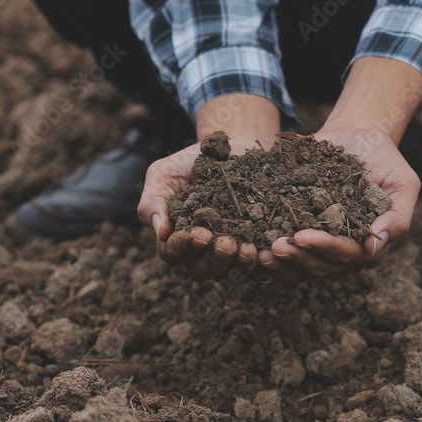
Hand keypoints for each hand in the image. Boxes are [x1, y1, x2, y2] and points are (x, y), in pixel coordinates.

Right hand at [138, 94, 279, 280]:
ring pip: (230, 273)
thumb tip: (161, 231)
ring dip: (239, 265)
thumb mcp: (163, 174)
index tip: (201, 232)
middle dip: (215, 260)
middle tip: (228, 243)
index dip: (186, 246)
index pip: (173, 252)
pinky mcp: (254, 247)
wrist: (231, 148)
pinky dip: (263, 263)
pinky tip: (268, 252)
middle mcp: (200, 251)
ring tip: (249, 249)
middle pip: (202, 270)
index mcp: (175, 237)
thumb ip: (153, 201)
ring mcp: (228, 253)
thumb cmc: (191, 162)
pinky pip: (258, 265)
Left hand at [268, 126, 419, 277]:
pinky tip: (255, 251)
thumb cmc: (384, 159)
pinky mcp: (302, 231)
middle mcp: (347, 249)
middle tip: (276, 246)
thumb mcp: (403, 183)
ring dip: (283, 264)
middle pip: (324, 266)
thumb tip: (374, 246)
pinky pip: (289, 255)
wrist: (357, 136)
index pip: (350, 256)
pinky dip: (273, 257)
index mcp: (371, 243)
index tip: (303, 236)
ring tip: (263, 253)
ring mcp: (323, 243)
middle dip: (300, 258)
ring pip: (304, 267)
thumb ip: (398, 217)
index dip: (326, 248)